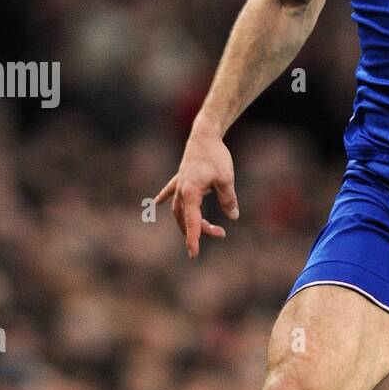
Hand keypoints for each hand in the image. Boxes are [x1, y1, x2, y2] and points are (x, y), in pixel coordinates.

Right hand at [155, 123, 239, 257]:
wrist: (205, 135)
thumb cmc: (216, 156)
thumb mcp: (226, 179)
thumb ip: (228, 199)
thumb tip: (233, 216)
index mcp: (191, 193)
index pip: (191, 222)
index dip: (193, 239)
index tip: (193, 254)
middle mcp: (181, 191)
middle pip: (185, 219)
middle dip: (199, 230)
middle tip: (220, 233)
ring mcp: (179, 184)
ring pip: (179, 210)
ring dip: (189, 221)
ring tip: (209, 228)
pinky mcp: (181, 177)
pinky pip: (170, 191)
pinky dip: (164, 197)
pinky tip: (155, 203)